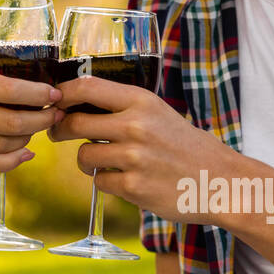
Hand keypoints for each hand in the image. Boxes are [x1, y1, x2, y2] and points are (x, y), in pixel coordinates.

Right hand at [0, 60, 62, 171]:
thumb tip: (13, 91)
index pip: (7, 91)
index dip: (38, 95)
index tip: (55, 92)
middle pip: (9, 123)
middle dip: (41, 120)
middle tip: (57, 112)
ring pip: (0, 146)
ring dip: (28, 140)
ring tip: (41, 129)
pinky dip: (10, 161)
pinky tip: (24, 154)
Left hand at [47, 76, 239, 223]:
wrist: (221, 181)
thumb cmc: (184, 145)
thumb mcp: (157, 113)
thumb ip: (121, 107)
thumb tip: (72, 104)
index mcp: (141, 100)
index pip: (86, 86)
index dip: (61, 93)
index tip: (52, 101)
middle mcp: (135, 125)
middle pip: (74, 122)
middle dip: (59, 129)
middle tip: (57, 133)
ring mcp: (134, 157)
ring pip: (83, 156)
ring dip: (86, 160)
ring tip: (102, 161)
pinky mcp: (134, 187)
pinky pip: (100, 182)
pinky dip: (106, 182)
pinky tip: (125, 180)